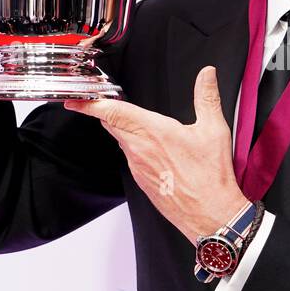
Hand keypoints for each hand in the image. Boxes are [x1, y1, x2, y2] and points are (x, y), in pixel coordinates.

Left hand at [63, 66, 249, 243]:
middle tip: (107, 102)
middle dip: (108, 111)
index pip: (112, 111)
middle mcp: (139, 150)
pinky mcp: (142, 182)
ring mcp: (138, 168)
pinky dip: (136, 149)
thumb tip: (206, 75)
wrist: (210, 215)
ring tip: (139, 124)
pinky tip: (155, 151)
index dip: (89, 103)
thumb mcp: (214, 130)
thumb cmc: (210, 178)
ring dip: (125, 130)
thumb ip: (207, 97)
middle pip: (112, 124)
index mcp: (153, 132)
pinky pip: (132, 159)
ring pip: (122, 141)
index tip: (75, 99)